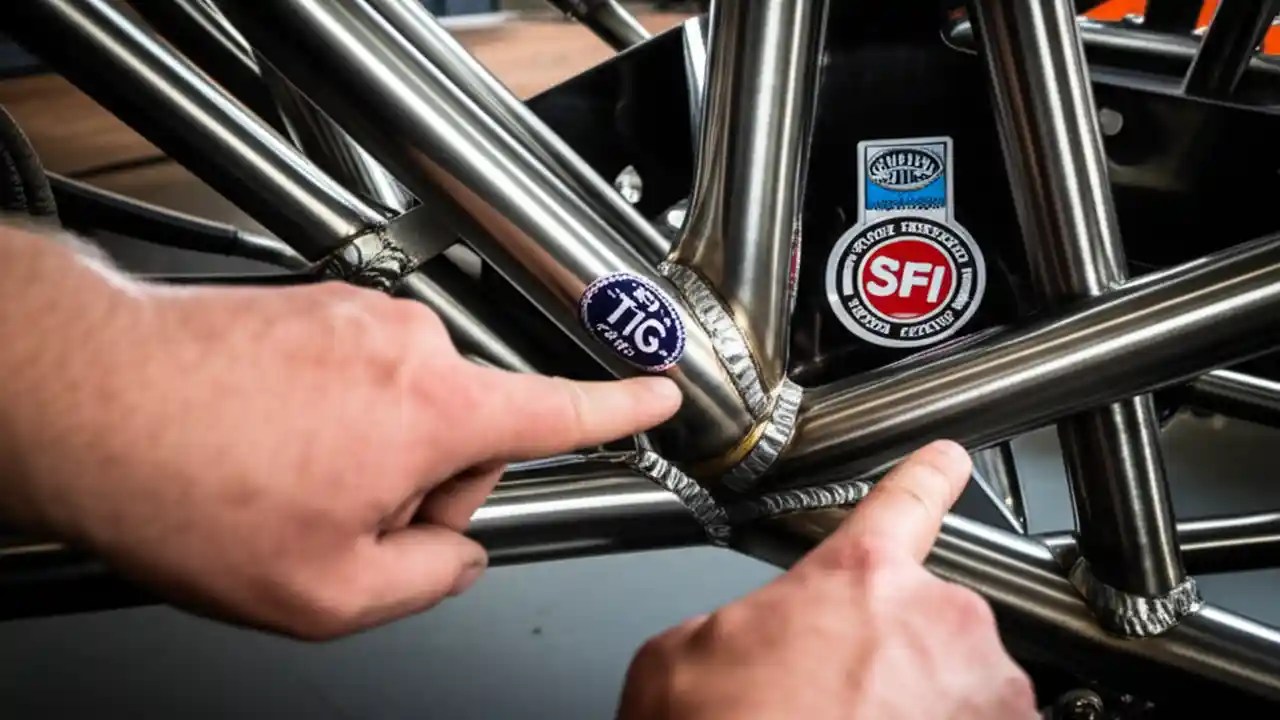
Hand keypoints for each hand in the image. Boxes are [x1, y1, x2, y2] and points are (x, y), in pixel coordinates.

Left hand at [0, 229, 681, 638]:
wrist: (83, 395)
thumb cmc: (191, 485)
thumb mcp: (326, 593)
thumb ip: (427, 579)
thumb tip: (453, 555)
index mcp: (434, 410)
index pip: (560, 412)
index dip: (621, 408)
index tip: (660, 393)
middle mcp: (407, 344)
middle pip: (467, 430)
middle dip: (419, 483)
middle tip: (337, 514)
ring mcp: (356, 315)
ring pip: (404, 405)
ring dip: (364, 451)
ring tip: (283, 476)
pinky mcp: (313, 304)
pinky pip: (354, 374)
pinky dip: (326, 417)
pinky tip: (262, 444)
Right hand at [617, 441, 1035, 719]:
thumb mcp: (680, 657)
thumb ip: (735, 625)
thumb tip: (743, 641)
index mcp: (860, 579)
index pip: (907, 502)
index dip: (928, 477)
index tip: (949, 461)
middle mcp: (940, 622)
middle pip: (926, 618)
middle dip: (889, 656)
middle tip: (834, 699)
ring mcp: (987, 694)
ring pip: (960, 687)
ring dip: (922, 707)